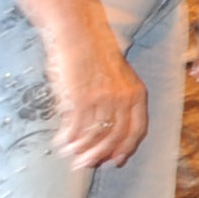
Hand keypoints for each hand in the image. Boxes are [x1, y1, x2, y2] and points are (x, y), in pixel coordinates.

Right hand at [44, 28, 150, 170]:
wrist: (79, 33)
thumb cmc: (95, 54)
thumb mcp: (117, 77)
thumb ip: (117, 100)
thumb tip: (105, 129)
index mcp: (136, 93)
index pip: (137, 130)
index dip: (126, 148)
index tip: (115, 161)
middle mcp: (123, 99)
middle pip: (115, 138)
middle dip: (100, 155)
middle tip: (86, 165)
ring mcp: (103, 100)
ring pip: (95, 136)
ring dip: (82, 150)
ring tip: (71, 156)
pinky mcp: (81, 99)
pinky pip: (76, 128)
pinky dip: (68, 139)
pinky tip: (61, 142)